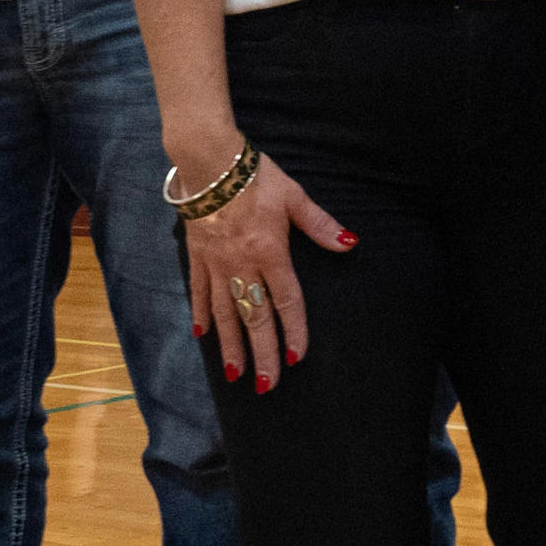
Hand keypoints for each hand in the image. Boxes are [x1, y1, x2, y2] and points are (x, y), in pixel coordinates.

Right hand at [178, 145, 351, 390]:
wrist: (209, 161)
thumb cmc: (256, 176)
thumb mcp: (294, 197)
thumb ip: (319, 224)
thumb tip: (349, 243)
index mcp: (269, 251)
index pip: (286, 300)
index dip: (294, 330)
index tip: (296, 356)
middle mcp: (241, 264)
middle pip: (254, 316)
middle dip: (261, 352)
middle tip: (265, 385)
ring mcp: (216, 263)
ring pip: (224, 313)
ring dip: (230, 344)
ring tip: (234, 374)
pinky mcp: (197, 256)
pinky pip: (199, 291)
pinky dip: (200, 313)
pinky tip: (202, 335)